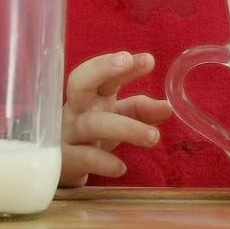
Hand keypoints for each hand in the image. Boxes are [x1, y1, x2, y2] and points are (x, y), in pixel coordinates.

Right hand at [59, 51, 172, 187]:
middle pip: (80, 81)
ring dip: (125, 127)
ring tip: (153, 136)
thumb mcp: (117, 118)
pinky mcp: (66, 159)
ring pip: (92, 123)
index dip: (125, 66)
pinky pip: (83, 157)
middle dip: (101, 68)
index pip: (107, 75)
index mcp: (92, 94)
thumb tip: (168, 106)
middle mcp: (78, 107)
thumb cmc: (92, 135)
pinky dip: (103, 162)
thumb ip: (142, 111)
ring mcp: (69, 132)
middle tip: (127, 61)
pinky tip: (121, 168)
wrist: (61, 168)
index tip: (148, 60)